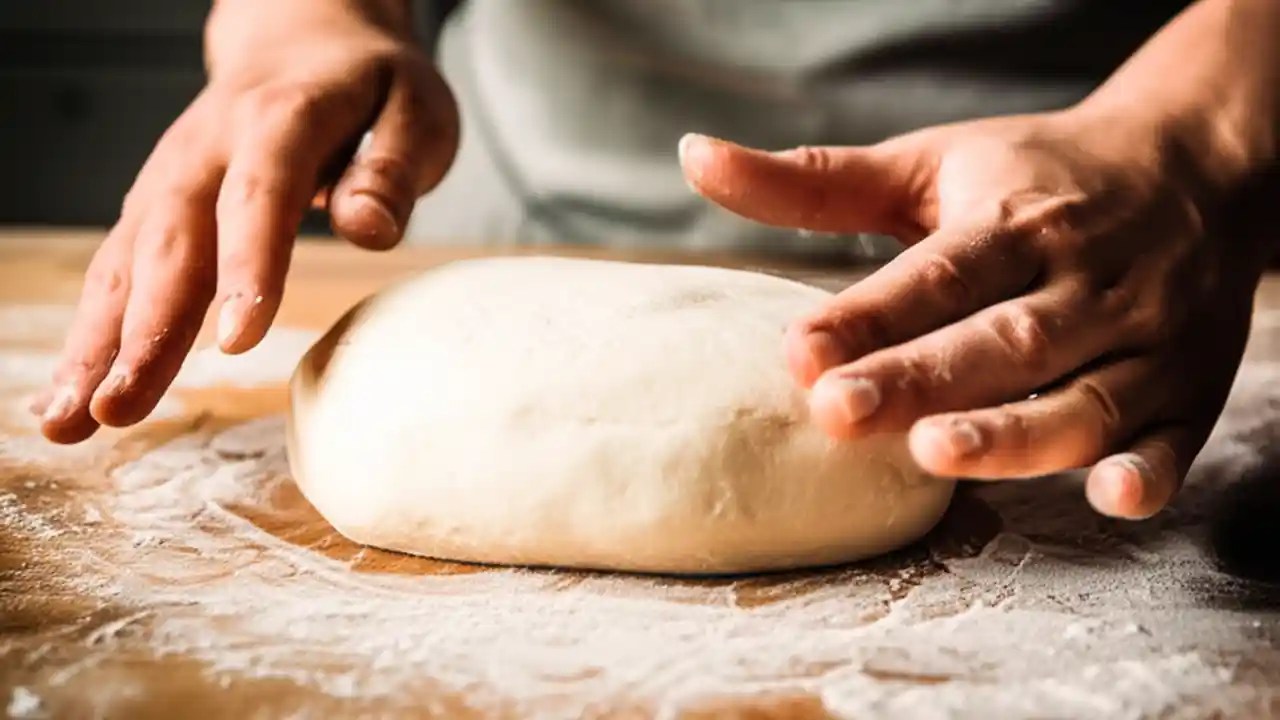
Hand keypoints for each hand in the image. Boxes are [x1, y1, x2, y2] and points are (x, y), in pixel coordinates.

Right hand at [36, 0, 458, 442]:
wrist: (305, 41)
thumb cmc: (372, 87)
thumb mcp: (415, 110)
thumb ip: (392, 168)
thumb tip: (369, 229)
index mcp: (281, 119)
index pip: (261, 194)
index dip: (247, 266)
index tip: (236, 340)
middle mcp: (208, 148)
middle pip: (172, 244)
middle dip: (144, 332)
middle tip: (120, 408)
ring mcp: (171, 177)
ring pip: (126, 264)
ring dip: (95, 345)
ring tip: (70, 421)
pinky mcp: (155, 205)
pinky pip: (115, 271)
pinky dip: (89, 333)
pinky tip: (67, 396)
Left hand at [681, 108, 1269, 519]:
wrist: (1197, 165)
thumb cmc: (1036, 173)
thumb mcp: (930, 162)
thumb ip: (816, 182)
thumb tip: (695, 159)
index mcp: (1016, 217)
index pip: (940, 272)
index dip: (871, 314)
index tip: (798, 352)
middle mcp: (1085, 279)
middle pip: (1002, 338)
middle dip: (921, 377)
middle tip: (839, 414)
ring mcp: (1144, 338)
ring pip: (1082, 396)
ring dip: (1016, 433)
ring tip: (935, 454)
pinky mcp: (1189, 387)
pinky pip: (1178, 436)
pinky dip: (1150, 469)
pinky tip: (1109, 496)